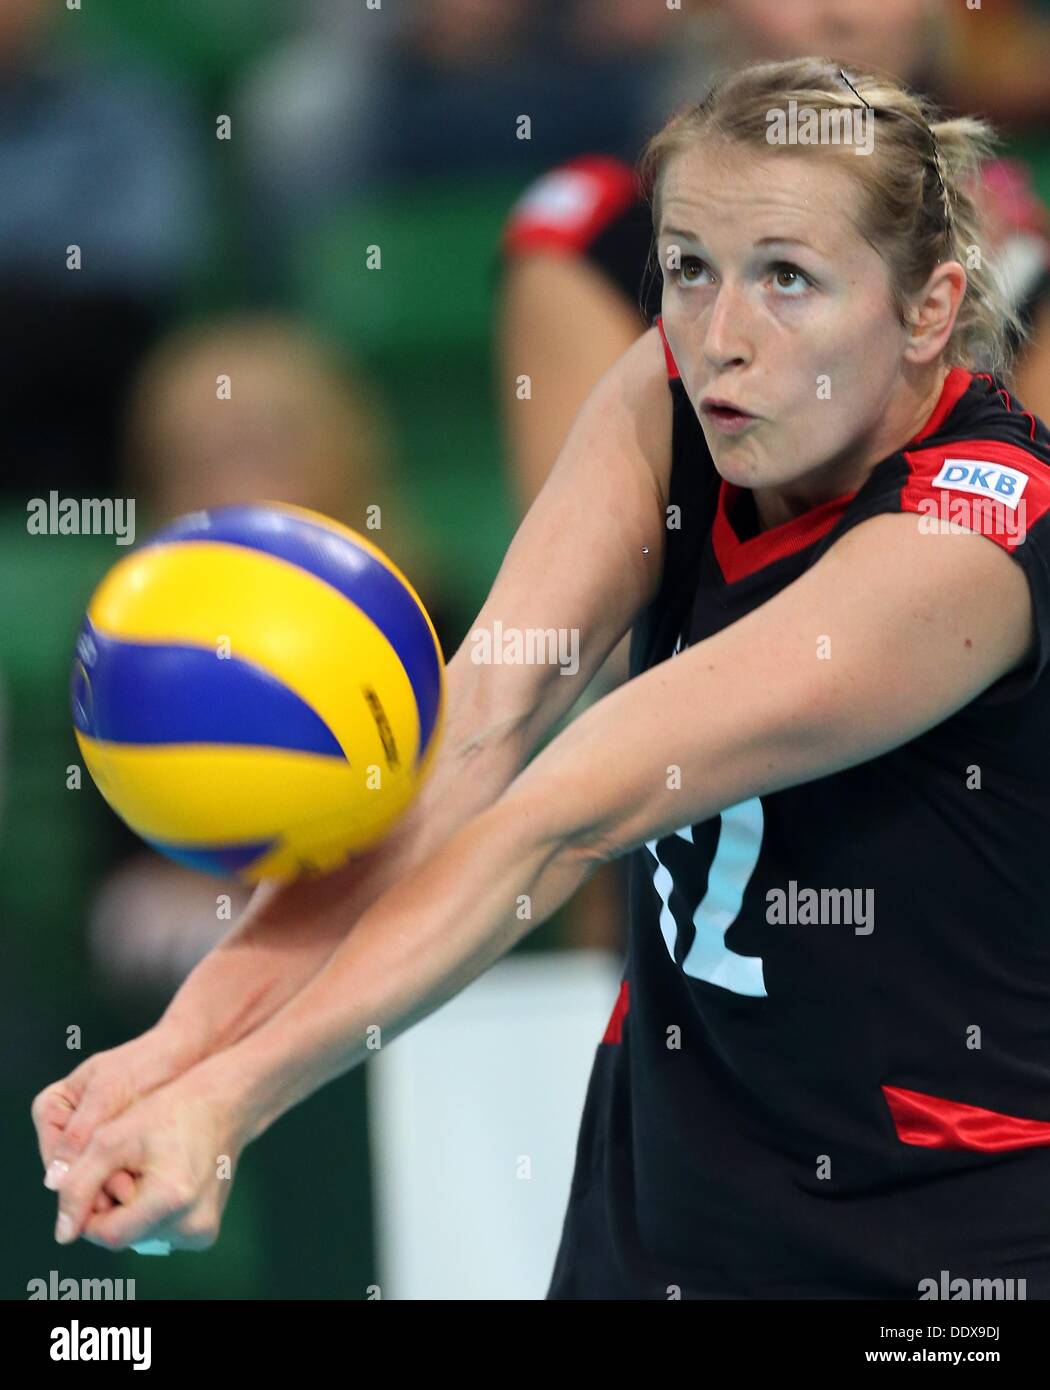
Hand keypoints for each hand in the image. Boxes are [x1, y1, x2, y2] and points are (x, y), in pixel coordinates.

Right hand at [32, 1025, 197, 1214]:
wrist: (183, 1055)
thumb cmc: (144, 1065)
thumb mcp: (108, 1095)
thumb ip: (79, 1135)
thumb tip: (52, 1183)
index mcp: (52, 1107)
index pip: (53, 1157)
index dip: (74, 1181)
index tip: (98, 1198)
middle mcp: (65, 1126)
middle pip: (72, 1172)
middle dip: (96, 1187)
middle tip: (124, 1199)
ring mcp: (91, 1137)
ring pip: (93, 1176)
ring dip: (112, 1188)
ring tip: (137, 1195)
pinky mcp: (115, 1146)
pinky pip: (112, 1171)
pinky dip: (126, 1180)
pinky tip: (144, 1189)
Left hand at [50, 1066, 241, 1252]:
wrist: (224, 1105)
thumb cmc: (171, 1111)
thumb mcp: (112, 1138)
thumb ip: (79, 1185)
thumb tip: (64, 1232)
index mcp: (172, 1200)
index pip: (106, 1233)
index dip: (90, 1208)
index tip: (97, 1175)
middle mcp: (192, 1226)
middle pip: (123, 1235)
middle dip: (111, 1206)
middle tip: (123, 1165)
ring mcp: (202, 1232)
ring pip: (139, 1234)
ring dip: (129, 1209)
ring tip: (143, 1169)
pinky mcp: (205, 1231)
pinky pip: (159, 1231)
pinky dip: (149, 1211)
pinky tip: (159, 1179)